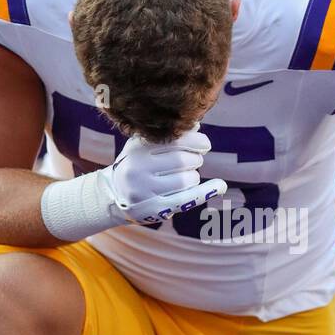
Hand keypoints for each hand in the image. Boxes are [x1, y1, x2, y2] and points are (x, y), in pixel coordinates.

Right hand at [109, 127, 226, 226]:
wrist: (114, 195)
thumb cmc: (138, 165)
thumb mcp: (145, 146)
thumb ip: (169, 135)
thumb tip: (196, 126)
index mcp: (138, 148)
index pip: (175, 140)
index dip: (196, 141)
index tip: (204, 144)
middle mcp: (138, 168)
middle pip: (182, 160)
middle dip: (196, 159)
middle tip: (195, 160)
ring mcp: (145, 191)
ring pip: (186, 180)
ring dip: (194, 177)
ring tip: (187, 176)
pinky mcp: (154, 209)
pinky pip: (186, 199)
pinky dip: (206, 192)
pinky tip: (220, 186)